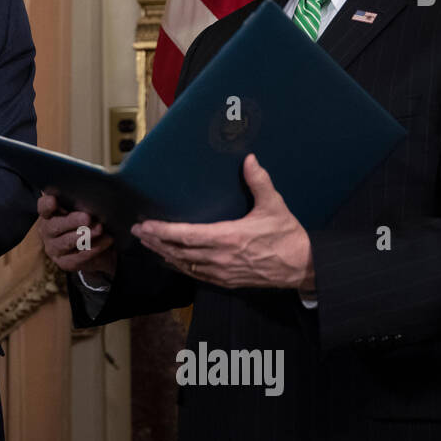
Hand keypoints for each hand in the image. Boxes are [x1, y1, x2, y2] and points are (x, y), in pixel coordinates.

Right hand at [37, 192, 115, 277]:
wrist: (99, 249)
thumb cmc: (88, 222)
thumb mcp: (84, 209)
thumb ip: (81, 202)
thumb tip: (90, 195)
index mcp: (49, 214)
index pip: (43, 207)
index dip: (47, 204)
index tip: (54, 200)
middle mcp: (47, 231)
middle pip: (54, 225)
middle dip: (71, 221)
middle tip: (87, 217)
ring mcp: (54, 248)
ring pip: (66, 242)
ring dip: (84, 235)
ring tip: (99, 229)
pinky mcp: (65, 263)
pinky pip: (79, 257)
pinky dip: (95, 248)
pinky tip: (107, 240)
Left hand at [131, 154, 314, 290]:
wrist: (303, 267)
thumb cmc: (287, 236)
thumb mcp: (274, 205)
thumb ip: (259, 181)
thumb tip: (249, 159)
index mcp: (228, 238)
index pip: (186, 236)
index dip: (163, 231)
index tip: (145, 225)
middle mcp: (220, 257)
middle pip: (178, 251)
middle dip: (155, 241)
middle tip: (138, 232)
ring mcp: (222, 272)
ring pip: (184, 264)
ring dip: (164, 253)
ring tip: (148, 243)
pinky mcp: (226, 281)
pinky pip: (196, 275)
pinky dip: (180, 266)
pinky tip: (171, 260)